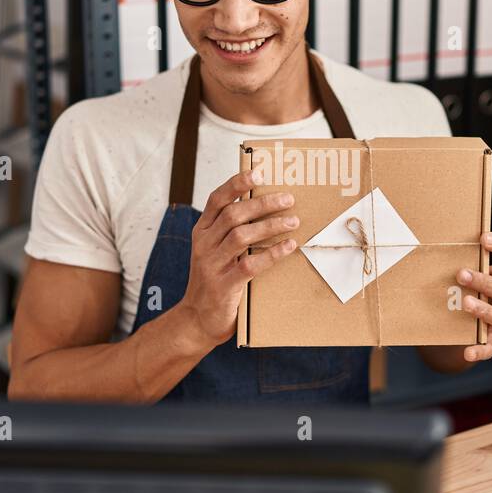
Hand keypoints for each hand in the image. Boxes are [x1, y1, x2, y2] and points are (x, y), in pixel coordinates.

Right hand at [177, 169, 299, 346]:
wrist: (198, 319)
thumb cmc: (214, 280)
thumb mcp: (216, 251)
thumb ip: (231, 231)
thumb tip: (264, 207)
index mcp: (202, 231)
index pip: (216, 199)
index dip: (237, 184)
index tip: (260, 173)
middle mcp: (204, 244)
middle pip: (233, 214)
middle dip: (263, 203)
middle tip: (289, 199)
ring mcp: (212, 265)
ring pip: (241, 236)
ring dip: (270, 226)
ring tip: (293, 221)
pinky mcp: (224, 285)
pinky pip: (250, 265)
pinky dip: (272, 254)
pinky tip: (289, 247)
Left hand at [455, 231, 491, 362]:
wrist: (484, 312)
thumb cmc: (480, 282)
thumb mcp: (481, 268)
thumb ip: (470, 257)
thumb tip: (439, 239)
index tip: (483, 237)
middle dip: (484, 281)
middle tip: (461, 274)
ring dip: (483, 310)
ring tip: (465, 303)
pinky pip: (490, 346)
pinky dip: (480, 351)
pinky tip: (468, 352)